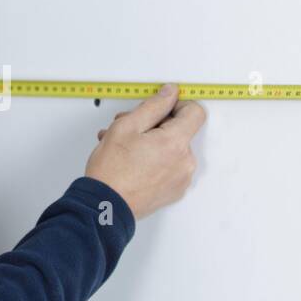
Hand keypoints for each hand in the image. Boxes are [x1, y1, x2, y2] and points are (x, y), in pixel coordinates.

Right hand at [84, 84, 205, 220]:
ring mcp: (181, 179)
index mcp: (176, 143)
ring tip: (126, 147)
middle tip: (130, 127)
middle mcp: (184, 162)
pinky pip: (170, 166)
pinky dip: (155, 160)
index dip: (178, 104)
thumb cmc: (111, 172)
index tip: (162, 107)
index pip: (195, 112)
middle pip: (180, 131)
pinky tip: (133, 161)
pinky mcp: (174, 191)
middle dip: (156, 124)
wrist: (105, 207)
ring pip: (173, 148)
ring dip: (152, 142)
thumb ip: (153, 106)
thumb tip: (170, 93)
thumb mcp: (126, 127)